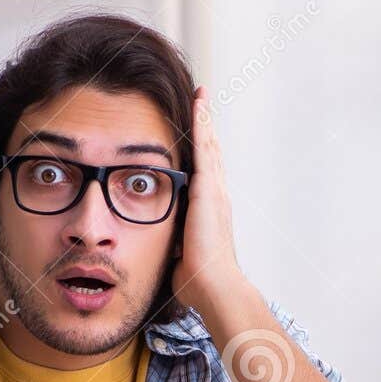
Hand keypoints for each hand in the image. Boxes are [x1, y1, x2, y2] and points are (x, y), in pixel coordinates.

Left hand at [173, 86, 242, 316]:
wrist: (215, 286)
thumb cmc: (199, 279)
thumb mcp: (181, 254)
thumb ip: (174, 243)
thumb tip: (164, 247)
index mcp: (210, 210)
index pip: (207, 172)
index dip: (204, 150)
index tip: (200, 131)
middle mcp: (217, 195)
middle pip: (212, 152)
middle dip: (207, 126)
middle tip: (203, 101)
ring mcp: (215, 190)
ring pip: (210, 145)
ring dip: (205, 119)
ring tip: (201, 96)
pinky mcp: (208, 189)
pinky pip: (205, 149)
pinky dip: (202, 126)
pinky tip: (198, 107)